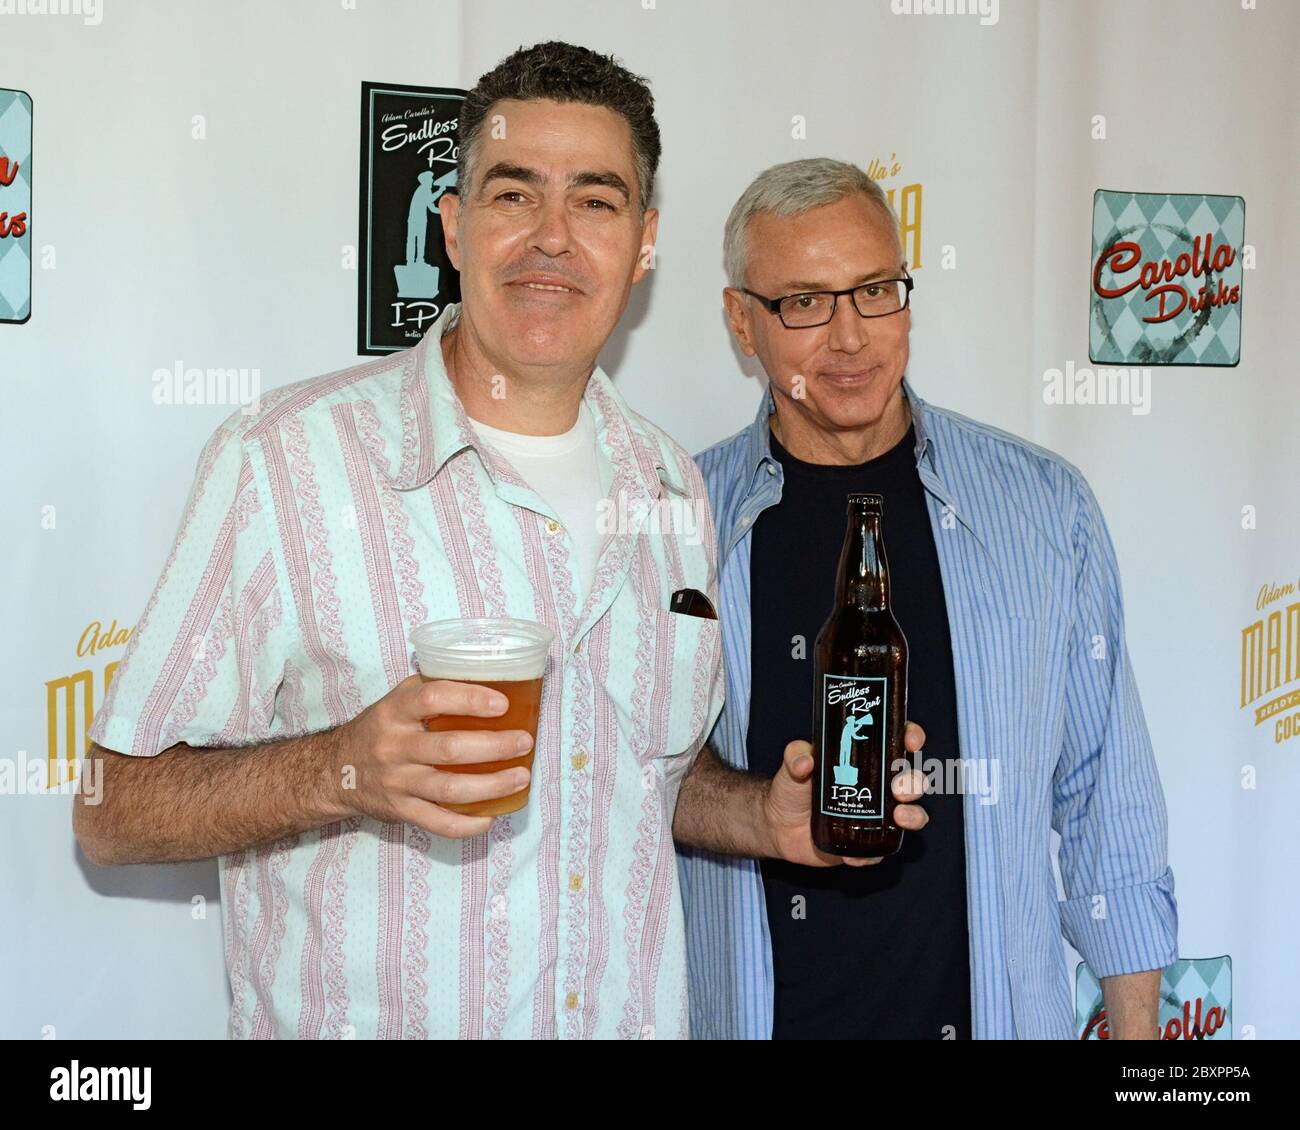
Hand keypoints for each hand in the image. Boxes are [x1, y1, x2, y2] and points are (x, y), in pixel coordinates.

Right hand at [337, 675, 533, 838]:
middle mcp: (393, 747)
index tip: (502, 704)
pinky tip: (491, 815)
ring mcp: (397, 782)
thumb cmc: (380, 729)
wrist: (335, 771)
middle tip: (524, 742)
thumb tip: (489, 681)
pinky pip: (437, 822)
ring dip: (491, 786)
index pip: (432, 698)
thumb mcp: (397, 700)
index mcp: (394, 712)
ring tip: (521, 777)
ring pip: (448, 789)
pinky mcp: (400, 811)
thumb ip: (434, 690)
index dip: (470, 699)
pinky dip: (467, 824)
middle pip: (449, 748)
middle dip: (494, 746)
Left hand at [761, 722, 928, 866]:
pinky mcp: (868, 842)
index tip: (911, 743)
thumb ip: (795, 756)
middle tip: (899, 789)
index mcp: (866, 758)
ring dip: (914, 816)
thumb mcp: (792, 764)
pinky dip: (874, 853)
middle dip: (914, 782)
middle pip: (912, 780)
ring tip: (899, 817)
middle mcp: (878, 785)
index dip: (912, 737)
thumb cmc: (791, 787)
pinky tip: (856, 855)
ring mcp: (877, 815)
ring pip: (912, 814)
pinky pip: (882, 849)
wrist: (779, 826)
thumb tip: (805, 762)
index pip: (897, 742)